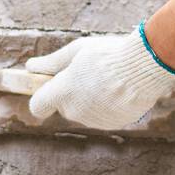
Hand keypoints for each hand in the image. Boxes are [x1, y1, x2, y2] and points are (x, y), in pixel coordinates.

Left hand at [25, 26, 174, 129]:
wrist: (144, 67)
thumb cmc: (108, 54)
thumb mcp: (78, 50)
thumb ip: (52, 62)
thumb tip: (30, 66)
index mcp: (62, 92)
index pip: (38, 106)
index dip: (43, 97)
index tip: (50, 88)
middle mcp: (75, 111)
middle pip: (65, 106)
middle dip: (73, 93)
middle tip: (89, 72)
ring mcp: (95, 120)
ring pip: (86, 111)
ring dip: (92, 98)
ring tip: (110, 78)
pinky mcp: (113, 124)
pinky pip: (105, 115)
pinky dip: (109, 105)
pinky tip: (121, 88)